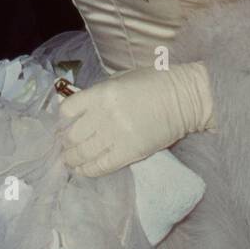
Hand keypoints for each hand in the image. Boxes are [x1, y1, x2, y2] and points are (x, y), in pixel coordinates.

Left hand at [59, 62, 214, 177]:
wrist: (186, 99)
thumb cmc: (155, 82)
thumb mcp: (121, 78)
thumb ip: (100, 93)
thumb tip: (81, 108)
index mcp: (102, 93)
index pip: (68, 110)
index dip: (63, 120)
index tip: (64, 124)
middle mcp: (105, 115)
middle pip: (73, 135)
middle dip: (65, 142)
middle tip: (65, 146)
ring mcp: (117, 135)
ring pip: (83, 153)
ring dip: (72, 159)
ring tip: (70, 161)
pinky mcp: (130, 153)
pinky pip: (101, 166)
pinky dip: (88, 170)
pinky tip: (82, 170)